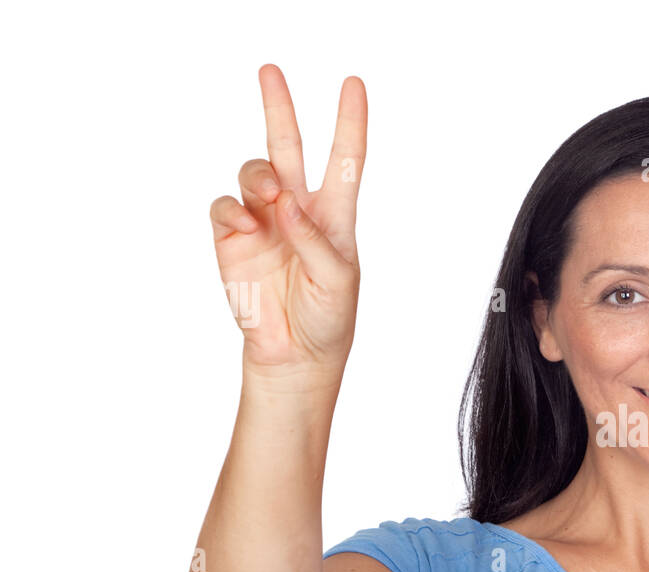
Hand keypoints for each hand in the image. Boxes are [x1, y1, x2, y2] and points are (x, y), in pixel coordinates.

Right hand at [209, 65, 366, 381]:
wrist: (294, 356)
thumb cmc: (328, 319)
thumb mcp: (337, 280)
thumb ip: (314, 239)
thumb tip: (284, 201)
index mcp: (334, 215)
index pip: (345, 160)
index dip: (350, 122)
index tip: (354, 85)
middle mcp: (297, 210)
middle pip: (288, 147)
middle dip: (279, 108)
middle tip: (270, 71)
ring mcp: (263, 221)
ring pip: (253, 173)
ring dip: (258, 176)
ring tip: (268, 197)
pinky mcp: (232, 239)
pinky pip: (226, 207)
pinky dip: (234, 211)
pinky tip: (247, 227)